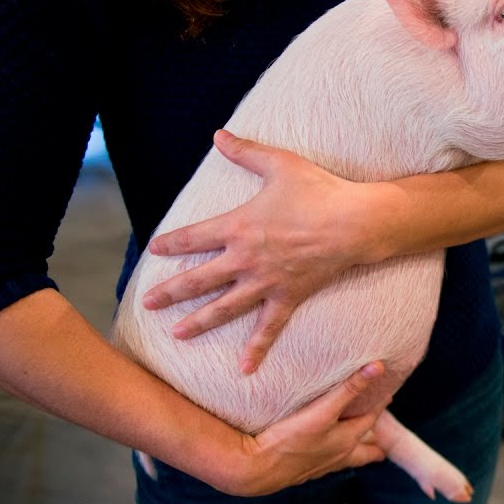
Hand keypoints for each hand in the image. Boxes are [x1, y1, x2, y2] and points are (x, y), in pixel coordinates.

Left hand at [145, 130, 379, 372]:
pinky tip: (243, 368)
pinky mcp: (289, 296)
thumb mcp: (280, 164)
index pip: (193, 238)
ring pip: (224, 308)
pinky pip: (269, 327)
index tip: (154, 249)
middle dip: (170, 292)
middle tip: (148, 304)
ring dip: (198, 322)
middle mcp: (245, 259)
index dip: (170, 243)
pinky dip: (257, 349)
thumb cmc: (319, 191)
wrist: (355, 223)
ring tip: (177, 333)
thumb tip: (218, 134)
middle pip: (198, 279)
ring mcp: (266, 282)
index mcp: (238, 226)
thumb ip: (245, 150)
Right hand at [226, 361, 389, 495]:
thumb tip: (377, 367)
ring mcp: (318, 467)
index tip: (388, 396)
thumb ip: (350, 388)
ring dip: (352, 456)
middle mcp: (336, 456)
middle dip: (373, 446)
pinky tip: (321, 460)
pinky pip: (323, 467)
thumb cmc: (291, 439)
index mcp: (346, 440)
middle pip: (363, 452)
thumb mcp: (324, 411)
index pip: (370, 419)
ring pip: (343, 462)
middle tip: (382, 447)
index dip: (379, 406)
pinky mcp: (300, 472)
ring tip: (358, 455)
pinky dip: (329, 462)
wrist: (255, 469)